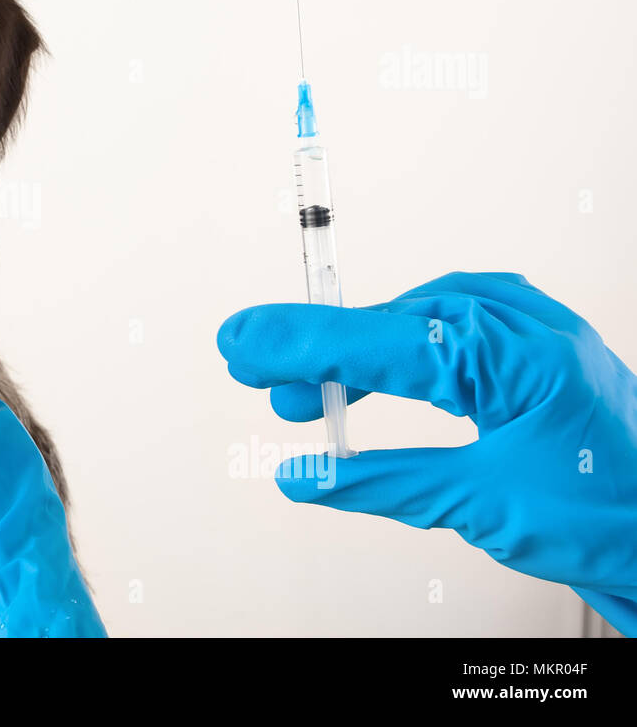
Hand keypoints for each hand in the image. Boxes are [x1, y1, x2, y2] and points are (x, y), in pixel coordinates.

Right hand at [217, 271, 636, 634]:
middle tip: (254, 373)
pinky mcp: (533, 352)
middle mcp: (519, 326)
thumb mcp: (482, 504)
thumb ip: (382, 482)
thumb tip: (305, 478)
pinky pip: (448, 333)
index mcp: (508, 351)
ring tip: (302, 399)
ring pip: (413, 325)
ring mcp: (530, 334)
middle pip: (387, 324)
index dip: (297, 341)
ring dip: (353, 359)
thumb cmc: (614, 514)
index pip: (373, 339)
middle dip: (317, 352)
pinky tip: (369, 381)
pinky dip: (398, 358)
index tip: (240, 338)